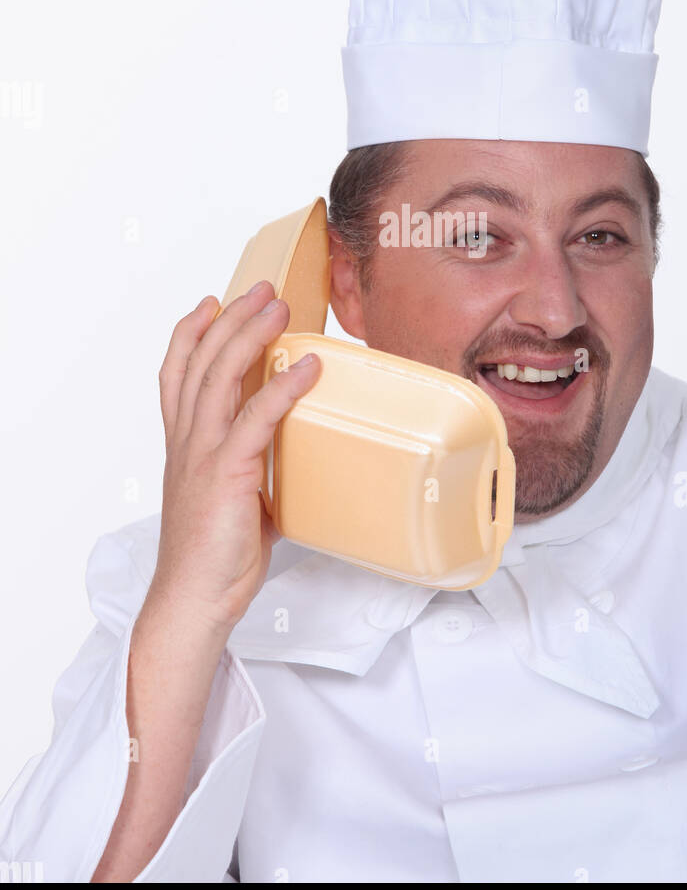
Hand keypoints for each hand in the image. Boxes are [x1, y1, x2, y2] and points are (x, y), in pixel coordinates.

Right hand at [150, 281, 320, 630]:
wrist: (193, 600)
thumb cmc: (213, 557)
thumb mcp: (232, 498)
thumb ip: (251, 469)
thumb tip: (287, 456)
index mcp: (183, 445)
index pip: (177, 374)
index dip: (190, 333)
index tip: (210, 304)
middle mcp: (187, 441)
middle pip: (201, 360)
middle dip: (230, 318)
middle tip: (261, 289)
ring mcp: (203, 453)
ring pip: (221, 376)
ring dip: (251, 334)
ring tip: (279, 306)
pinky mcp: (228, 472)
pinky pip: (257, 417)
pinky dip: (283, 386)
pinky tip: (307, 367)